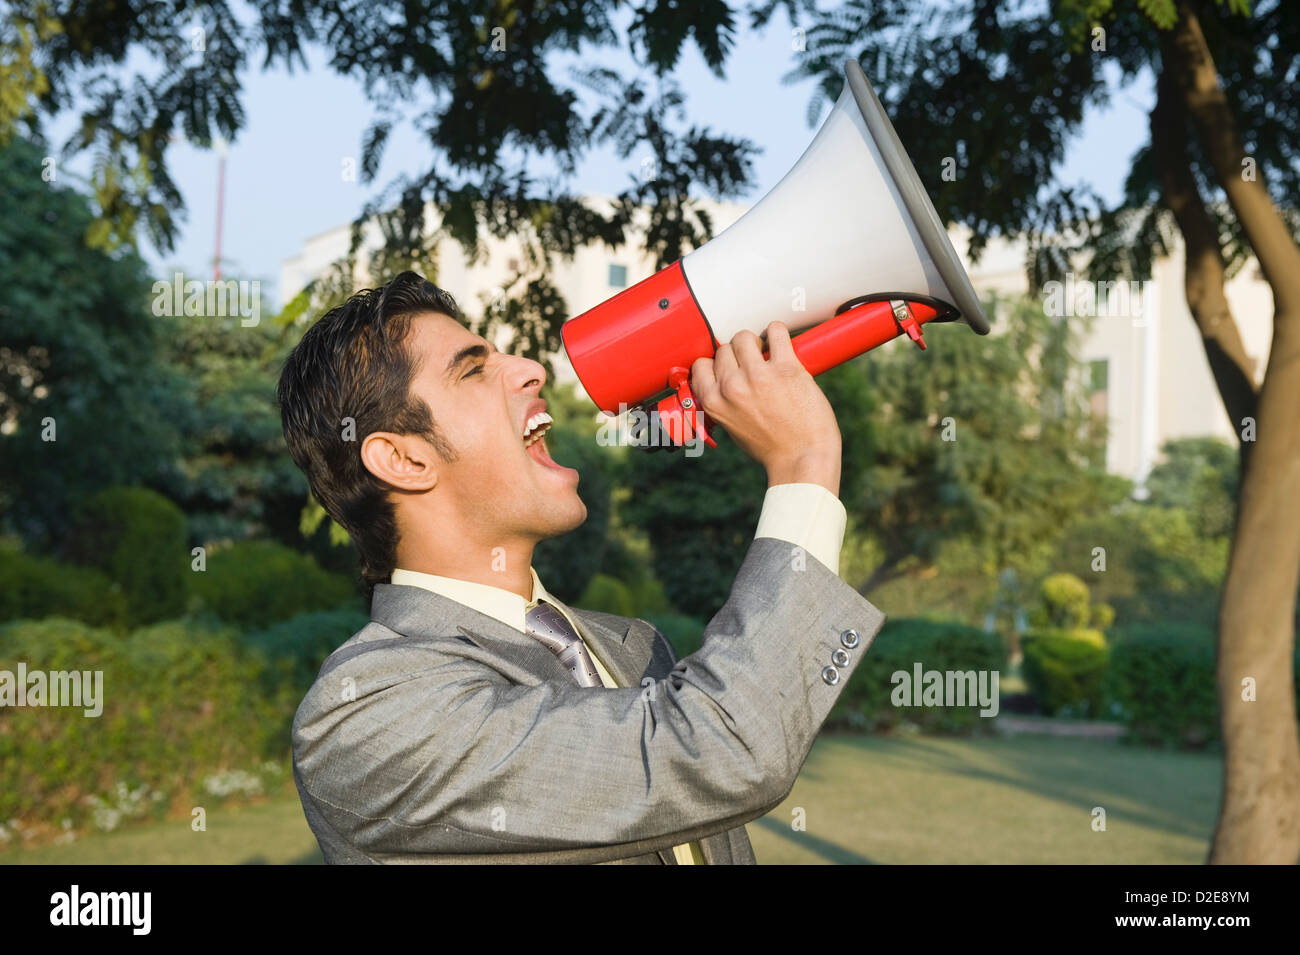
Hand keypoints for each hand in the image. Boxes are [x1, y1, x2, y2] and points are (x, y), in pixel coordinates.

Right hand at [689, 322, 841, 495]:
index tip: (728, 366)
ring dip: (756, 341)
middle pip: (724, 349)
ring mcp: (758, 375)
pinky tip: (781, 341)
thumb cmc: (772, 449)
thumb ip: (725, 404)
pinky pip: (776, 332)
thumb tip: (725, 382)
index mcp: (714, 403)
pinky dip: (778, 332)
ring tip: (768, 352)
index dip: (715, 363)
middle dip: (738, 354)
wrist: (802, 459)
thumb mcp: (733, 429)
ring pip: (745, 337)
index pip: (701, 365)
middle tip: (754, 363)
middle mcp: (732, 387)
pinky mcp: (786, 368)